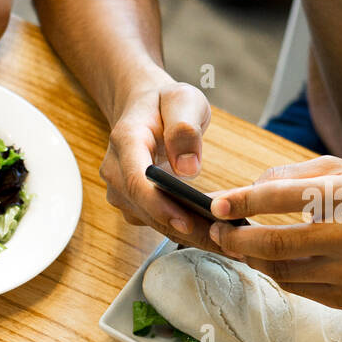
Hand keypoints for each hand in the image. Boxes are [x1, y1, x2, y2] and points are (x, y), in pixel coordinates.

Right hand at [101, 74, 218, 249]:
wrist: (143, 109)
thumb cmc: (164, 103)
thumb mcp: (182, 100)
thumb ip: (185, 129)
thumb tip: (189, 168)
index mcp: (125, 141)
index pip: (136, 181)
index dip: (160, 205)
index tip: (187, 222)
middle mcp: (115, 171)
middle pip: (146, 209)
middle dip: (184, 229)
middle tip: (225, 242)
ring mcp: (120, 191)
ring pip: (152, 221)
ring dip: (187, 234)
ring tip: (227, 242)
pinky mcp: (132, 204)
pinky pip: (157, 221)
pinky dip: (184, 230)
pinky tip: (213, 232)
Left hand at [207, 156, 341, 309]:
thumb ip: (292, 175)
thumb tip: (246, 189)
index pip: (279, 198)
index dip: (241, 203)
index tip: (216, 206)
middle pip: (274, 246)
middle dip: (236, 241)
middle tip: (218, 232)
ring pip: (281, 273)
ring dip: (253, 260)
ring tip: (243, 246)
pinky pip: (299, 290)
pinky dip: (280, 275)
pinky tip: (273, 262)